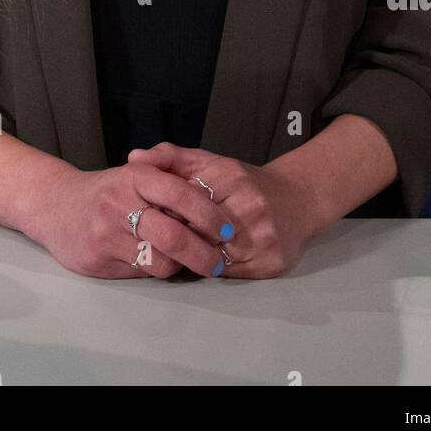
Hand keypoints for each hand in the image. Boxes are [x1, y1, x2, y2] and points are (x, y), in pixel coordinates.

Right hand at [34, 159, 237, 279]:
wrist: (55, 205)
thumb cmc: (107, 191)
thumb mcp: (135, 172)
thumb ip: (170, 178)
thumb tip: (211, 202)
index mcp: (136, 176)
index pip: (182, 194)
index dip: (209, 215)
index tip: (227, 230)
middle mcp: (121, 202)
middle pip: (174, 235)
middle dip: (203, 252)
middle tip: (217, 261)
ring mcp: (108, 232)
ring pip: (160, 260)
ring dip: (181, 266)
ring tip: (188, 264)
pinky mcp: (99, 259)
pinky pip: (141, 272)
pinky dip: (157, 270)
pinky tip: (159, 263)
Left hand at [127, 142, 320, 278]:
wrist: (298, 198)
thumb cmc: (245, 181)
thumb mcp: (210, 160)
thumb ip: (170, 156)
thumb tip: (133, 158)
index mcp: (232, 177)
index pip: (183, 202)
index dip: (166, 211)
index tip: (154, 215)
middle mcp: (250, 206)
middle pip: (196, 232)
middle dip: (178, 235)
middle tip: (162, 238)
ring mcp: (263, 237)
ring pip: (211, 257)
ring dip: (192, 256)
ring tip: (181, 250)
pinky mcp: (271, 263)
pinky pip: (228, 274)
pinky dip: (212, 268)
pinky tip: (206, 260)